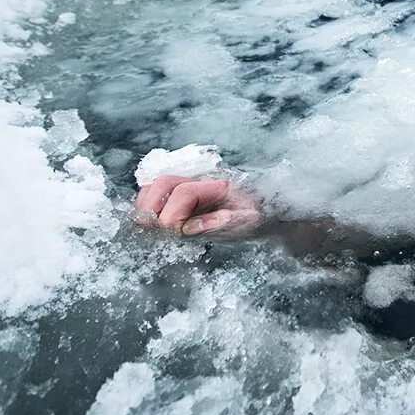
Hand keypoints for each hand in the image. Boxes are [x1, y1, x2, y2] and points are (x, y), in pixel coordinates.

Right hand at [132, 174, 261, 237]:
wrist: (267, 213)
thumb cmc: (260, 217)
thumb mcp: (249, 222)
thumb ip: (221, 223)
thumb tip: (188, 228)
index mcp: (218, 186)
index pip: (184, 193)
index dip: (174, 216)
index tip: (178, 234)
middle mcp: (200, 181)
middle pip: (163, 183)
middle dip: (154, 209)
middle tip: (162, 231)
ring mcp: (189, 185)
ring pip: (154, 185)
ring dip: (148, 208)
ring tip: (157, 229)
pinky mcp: (182, 194)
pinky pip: (155, 193)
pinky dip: (148, 207)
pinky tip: (157, 225)